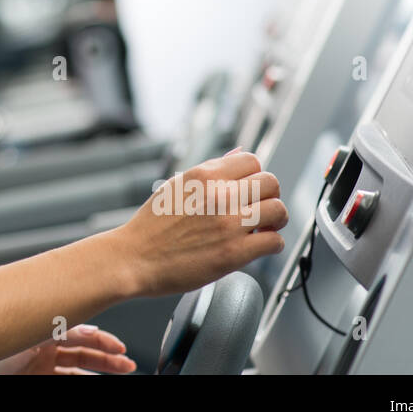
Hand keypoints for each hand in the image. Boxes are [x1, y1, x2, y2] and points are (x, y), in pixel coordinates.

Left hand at [10, 323, 136, 374]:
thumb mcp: (28, 336)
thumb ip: (60, 330)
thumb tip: (90, 329)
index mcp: (40, 330)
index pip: (78, 331)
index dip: (100, 339)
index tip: (121, 347)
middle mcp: (41, 347)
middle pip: (81, 351)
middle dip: (107, 357)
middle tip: (128, 364)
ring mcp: (38, 365)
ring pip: (77, 369)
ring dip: (99, 372)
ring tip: (122, 371)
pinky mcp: (35, 378)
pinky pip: (65, 379)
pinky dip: (81, 380)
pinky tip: (94, 381)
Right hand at [115, 147, 287, 298]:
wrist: (133, 258)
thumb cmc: (151, 226)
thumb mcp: (176, 185)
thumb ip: (210, 170)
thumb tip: (236, 153)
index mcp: (204, 175)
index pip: (251, 160)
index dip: (254, 176)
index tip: (249, 190)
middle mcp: (219, 195)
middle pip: (271, 182)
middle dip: (269, 196)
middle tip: (258, 210)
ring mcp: (228, 224)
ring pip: (278, 210)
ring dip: (275, 220)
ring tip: (261, 229)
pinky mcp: (233, 253)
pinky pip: (274, 242)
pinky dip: (271, 245)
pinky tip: (257, 247)